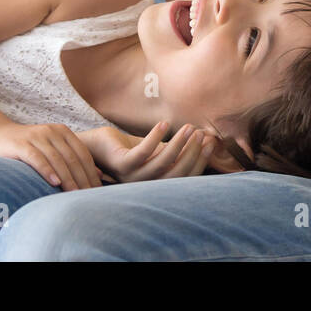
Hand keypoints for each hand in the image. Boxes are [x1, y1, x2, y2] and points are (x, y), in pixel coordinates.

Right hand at [0, 122, 103, 190]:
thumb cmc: (28, 148)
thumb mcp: (52, 149)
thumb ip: (72, 157)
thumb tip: (97, 174)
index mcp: (63, 132)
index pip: (83, 154)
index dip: (91, 173)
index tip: (96, 192)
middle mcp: (52, 132)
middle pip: (72, 158)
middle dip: (82, 179)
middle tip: (88, 197)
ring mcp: (37, 136)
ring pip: (57, 159)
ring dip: (68, 178)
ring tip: (75, 194)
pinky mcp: (22, 144)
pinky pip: (37, 158)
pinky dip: (47, 170)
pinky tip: (55, 182)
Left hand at [79, 123, 233, 182]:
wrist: (100, 145)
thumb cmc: (132, 148)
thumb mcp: (159, 149)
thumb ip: (179, 149)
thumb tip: (209, 139)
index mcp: (158, 185)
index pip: (185, 177)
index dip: (200, 160)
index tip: (210, 142)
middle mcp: (146, 186)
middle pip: (176, 173)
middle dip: (192, 152)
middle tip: (201, 133)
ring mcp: (132, 177)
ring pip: (162, 164)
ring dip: (178, 144)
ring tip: (188, 127)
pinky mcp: (121, 164)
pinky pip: (143, 152)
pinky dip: (155, 138)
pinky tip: (164, 124)